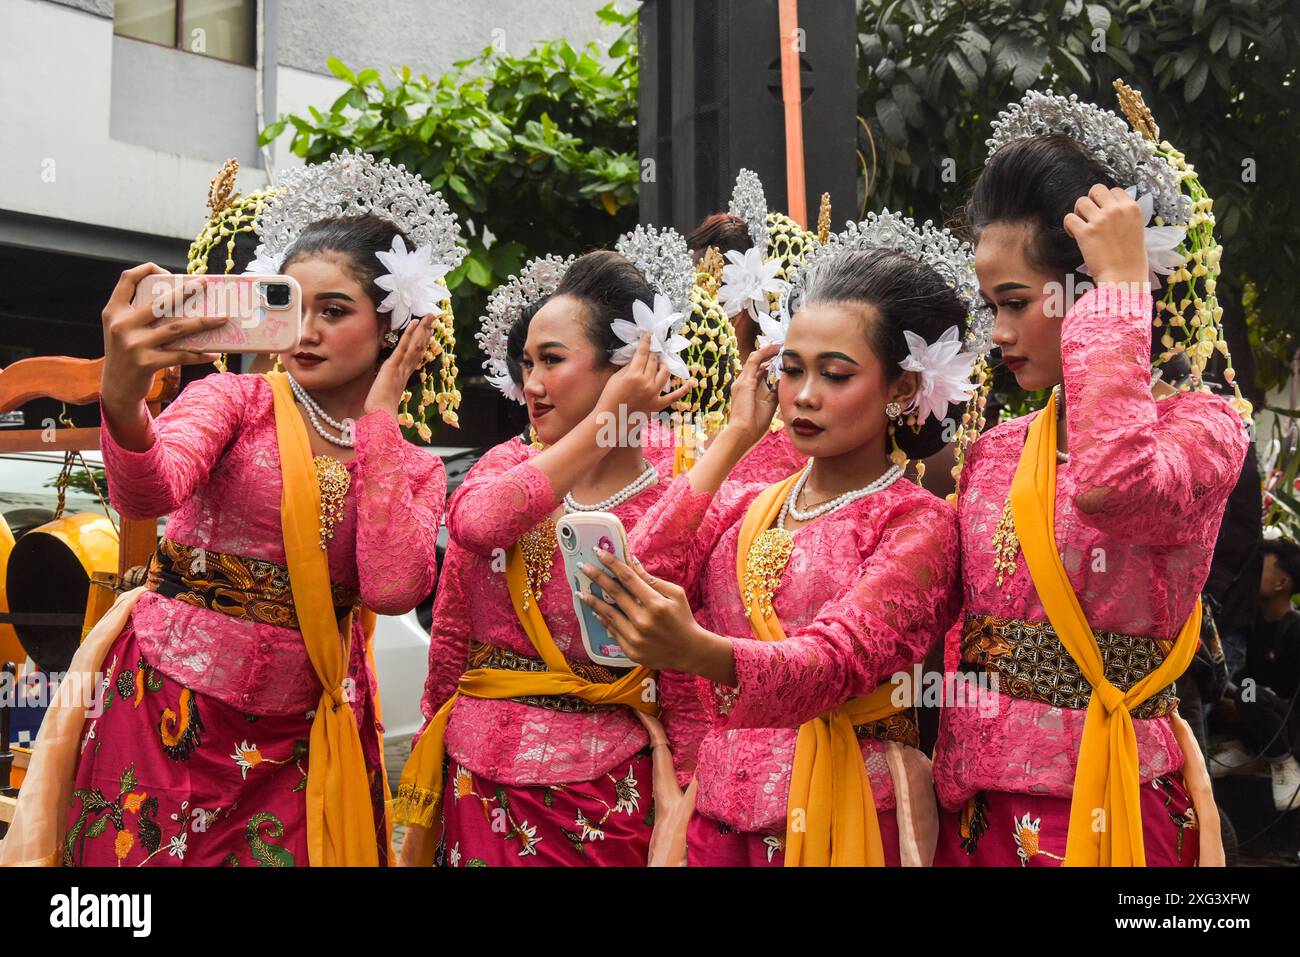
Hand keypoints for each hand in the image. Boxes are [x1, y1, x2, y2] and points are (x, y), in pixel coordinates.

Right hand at [100, 263, 224, 406]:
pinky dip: (200, 355)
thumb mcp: (121, 329)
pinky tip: (214, 353)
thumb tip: (178, 298)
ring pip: (176, 328)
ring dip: (203, 322)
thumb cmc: (126, 352)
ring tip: (222, 318)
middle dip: (185, 291)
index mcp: (114, 311)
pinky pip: (181, 355)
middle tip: (204, 283)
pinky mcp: (147, 363)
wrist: (116, 387)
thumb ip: (137, 313)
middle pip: (160, 302)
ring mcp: (134, 345)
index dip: (146, 270)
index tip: (166, 271)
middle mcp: (121, 325)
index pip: (127, 280)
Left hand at [364, 314, 434, 417]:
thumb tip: (386, 392)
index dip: (423, 343)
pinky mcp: (393, 366)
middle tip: (433, 319)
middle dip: (426, 332)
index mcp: (404, 377)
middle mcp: (405, 371)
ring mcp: (401, 367)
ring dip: (422, 329)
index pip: (415, 357)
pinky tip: (415, 323)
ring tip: (429, 317)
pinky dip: (410, 335)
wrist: (380, 417)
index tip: (428, 333)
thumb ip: (387, 391)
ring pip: (415, 345)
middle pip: (419, 348)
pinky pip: (403, 347)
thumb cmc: (381, 412)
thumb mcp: (384, 397)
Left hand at [578, 549, 735, 683]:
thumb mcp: (675, 594)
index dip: (612, 563)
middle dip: (596, 577)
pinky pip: (612, 630)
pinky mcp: (631, 650)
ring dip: (592, 600)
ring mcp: (635, 637)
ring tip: (580, 592)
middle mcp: (643, 620)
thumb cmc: (683, 618)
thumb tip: (632, 561)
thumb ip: (651, 580)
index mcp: (656, 603)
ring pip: (608, 614)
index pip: (628, 578)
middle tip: (583, 567)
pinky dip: (603, 619)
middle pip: (614, 593)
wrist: (689, 651)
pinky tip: (595, 611)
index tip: (598, 552)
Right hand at [597, 334, 693, 420]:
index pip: (642, 353)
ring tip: (661, 364)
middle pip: (654, 362)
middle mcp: (646, 383)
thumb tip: (638, 358)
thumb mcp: (616, 377)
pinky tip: (691, 382)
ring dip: (664, 366)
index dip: (646, 342)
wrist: (610, 419)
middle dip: (654, 353)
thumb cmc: (609, 397)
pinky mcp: (657, 405)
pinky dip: (683, 390)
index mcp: (633, 374)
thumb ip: (628, 367)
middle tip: (653, 349)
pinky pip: (674, 397)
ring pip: (665, 374)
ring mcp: (653, 394)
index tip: (649, 335)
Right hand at [722, 342, 779, 448]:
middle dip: (769, 354)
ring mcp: (742, 381)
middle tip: (784, 348)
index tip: (783, 358)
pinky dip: (765, 352)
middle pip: (757, 362)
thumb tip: (782, 384)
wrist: (742, 434)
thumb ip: (774, 394)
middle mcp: (743, 383)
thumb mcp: (769, 406)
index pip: (759, 371)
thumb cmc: (754, 426)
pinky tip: (776, 348)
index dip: (770, 363)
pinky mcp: (744, 382)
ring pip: (755, 358)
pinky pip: (754, 360)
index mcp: (748, 390)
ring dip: (768, 350)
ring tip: (781, 345)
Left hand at [1063, 184, 1150, 288]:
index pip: (1115, 190)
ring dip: (1078, 212)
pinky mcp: (1086, 232)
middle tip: (1090, 215)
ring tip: (1082, 225)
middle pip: (1097, 189)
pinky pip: (1069, 218)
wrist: (1124, 277)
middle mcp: (1117, 211)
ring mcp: (1101, 220)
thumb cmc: (1131, 259)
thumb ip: (1124, 216)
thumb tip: (1108, 208)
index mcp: (1132, 208)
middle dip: (1091, 200)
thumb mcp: (1136, 229)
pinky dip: (1068, 225)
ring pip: (1081, 201)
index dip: (1106, 200)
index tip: (1103, 212)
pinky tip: (1074, 234)